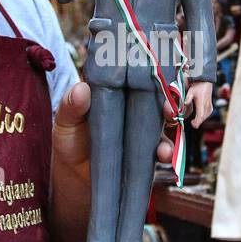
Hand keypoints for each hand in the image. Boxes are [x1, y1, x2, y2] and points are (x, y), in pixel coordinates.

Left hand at [53, 81, 172, 190]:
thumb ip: (70, 104)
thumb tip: (81, 89)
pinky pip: (164, 147)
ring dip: (174, 126)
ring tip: (166, 135)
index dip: (157, 70)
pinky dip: (167, 150)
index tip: (162, 76)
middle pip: (165, 92)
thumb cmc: (69, 137)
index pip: (143, 71)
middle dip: (175, 98)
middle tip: (170, 109)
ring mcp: (145, 126)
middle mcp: (137, 103)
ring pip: (169, 119)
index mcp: (119, 87)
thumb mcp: (65, 119)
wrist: (73, 171)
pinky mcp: (149, 149)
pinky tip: (164, 154)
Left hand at [183, 81, 213, 127]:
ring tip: (195, 121)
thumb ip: (187, 99)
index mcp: (201, 103)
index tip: (193, 124)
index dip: (197, 121)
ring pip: (205, 117)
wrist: (205, 82)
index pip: (200, 115)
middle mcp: (206, 106)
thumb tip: (185, 104)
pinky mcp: (210, 106)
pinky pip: (207, 114)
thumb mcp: (191, 92)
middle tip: (192, 123)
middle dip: (197, 122)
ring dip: (200, 119)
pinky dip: (203, 117)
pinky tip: (200, 116)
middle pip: (203, 118)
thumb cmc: (198, 87)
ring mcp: (209, 106)